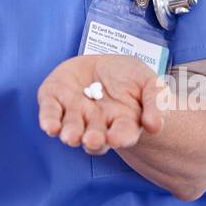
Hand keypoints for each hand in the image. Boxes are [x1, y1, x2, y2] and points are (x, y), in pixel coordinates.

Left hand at [37, 55, 168, 154]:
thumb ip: (156, 102)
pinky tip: (49, 126)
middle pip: (95, 137)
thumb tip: (154, 126)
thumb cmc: (130, 78)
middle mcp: (97, 124)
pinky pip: (50, 112)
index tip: (117, 138)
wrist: (104, 66)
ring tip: (70, 136)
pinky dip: (48, 119)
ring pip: (71, 128)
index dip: (120, 136)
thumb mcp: (151, 83)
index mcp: (122, 123)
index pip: (122, 133)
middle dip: (93, 139)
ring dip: (70, 133)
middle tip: (91, 140)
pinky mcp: (55, 100)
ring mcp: (75, 113)